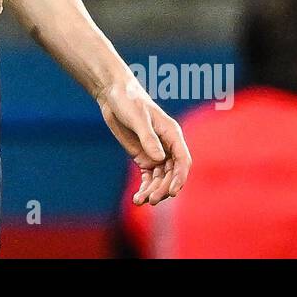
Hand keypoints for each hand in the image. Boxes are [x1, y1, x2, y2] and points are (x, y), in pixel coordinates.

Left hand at [99, 74, 191, 205]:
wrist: (113, 94)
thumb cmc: (128, 100)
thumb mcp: (137, 118)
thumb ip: (148, 138)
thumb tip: (159, 158)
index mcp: (172, 134)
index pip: (183, 160)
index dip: (180, 177)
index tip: (173, 191)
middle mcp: (167, 145)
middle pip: (172, 173)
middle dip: (164, 188)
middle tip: (152, 200)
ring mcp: (156, 152)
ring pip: (161, 178)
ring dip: (154, 191)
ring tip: (142, 201)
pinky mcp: (143, 156)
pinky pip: (149, 177)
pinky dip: (145, 188)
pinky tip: (138, 198)